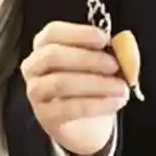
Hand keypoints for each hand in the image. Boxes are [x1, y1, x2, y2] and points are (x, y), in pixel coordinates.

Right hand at [22, 21, 128, 155]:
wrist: (85, 124)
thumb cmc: (90, 84)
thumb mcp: (99, 64)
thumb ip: (108, 53)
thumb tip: (122, 48)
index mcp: (44, 45)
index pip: (53, 32)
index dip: (79, 33)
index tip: (104, 39)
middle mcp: (33, 66)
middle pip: (53, 56)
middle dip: (87, 59)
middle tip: (114, 65)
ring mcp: (36, 92)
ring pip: (60, 83)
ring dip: (95, 83)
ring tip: (121, 87)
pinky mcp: (45, 116)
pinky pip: (69, 108)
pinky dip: (97, 104)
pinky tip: (116, 102)